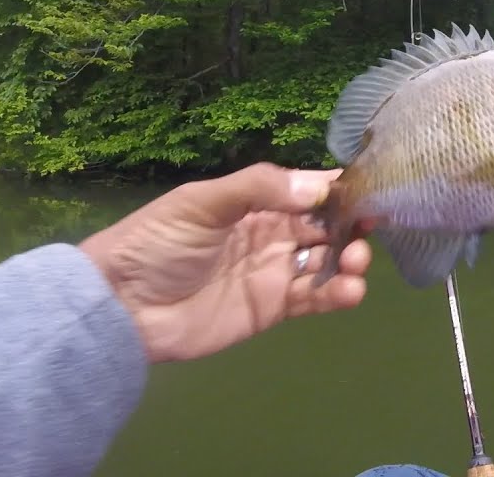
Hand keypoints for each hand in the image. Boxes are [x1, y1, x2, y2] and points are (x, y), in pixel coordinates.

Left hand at [78, 163, 372, 363]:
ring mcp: (274, 271)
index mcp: (256, 201)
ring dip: (349, 259)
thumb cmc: (156, 243)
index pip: (308, 188)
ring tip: (354, 262)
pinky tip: (349, 291)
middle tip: (365, 230)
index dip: (340, 187)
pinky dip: (337, 294)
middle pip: (326, 225)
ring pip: (327, 261)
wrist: (121, 306)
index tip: (372, 188)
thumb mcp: (202, 202)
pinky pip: (314, 298)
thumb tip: (319, 185)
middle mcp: (272, 232)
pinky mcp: (273, 308)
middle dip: (352, 224)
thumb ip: (259, 188)